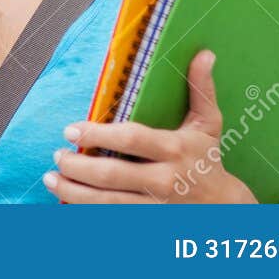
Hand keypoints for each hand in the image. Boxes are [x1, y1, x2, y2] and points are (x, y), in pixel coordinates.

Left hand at [43, 49, 257, 203]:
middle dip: (78, 166)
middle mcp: (164, 180)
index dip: (97, 134)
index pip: (130, 139)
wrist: (226, 210)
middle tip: (57, 156)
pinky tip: (68, 203)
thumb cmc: (208, 160)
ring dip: (74, 192)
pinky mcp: (150, 225)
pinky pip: (112, 221)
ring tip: (52, 179)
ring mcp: (156, 207)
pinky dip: (87, 213)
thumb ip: (200, 89)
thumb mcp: (208, 125)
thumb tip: (204, 53)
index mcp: (174, 149)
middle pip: (112, 175)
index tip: (70, 130)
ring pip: (107, 204)